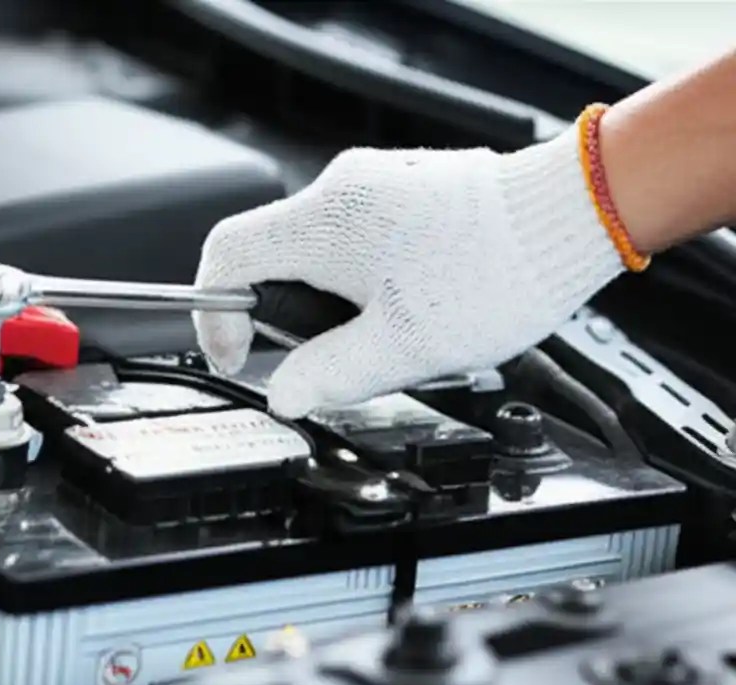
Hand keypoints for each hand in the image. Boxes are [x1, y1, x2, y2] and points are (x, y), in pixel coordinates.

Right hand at [193, 126, 623, 417]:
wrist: (574, 216)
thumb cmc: (497, 272)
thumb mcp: (402, 349)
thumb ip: (328, 375)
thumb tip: (285, 395)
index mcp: (322, 224)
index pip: (226, 256)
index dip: (216, 314)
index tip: (239, 353)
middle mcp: (340, 190)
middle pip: (272, 256)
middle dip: (291, 314)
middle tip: (334, 351)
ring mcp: (375, 182)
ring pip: (318, 248)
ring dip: (333, 297)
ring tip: (392, 328)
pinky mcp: (407, 186)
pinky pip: (357, 234)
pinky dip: (364, 275)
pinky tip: (414, 300)